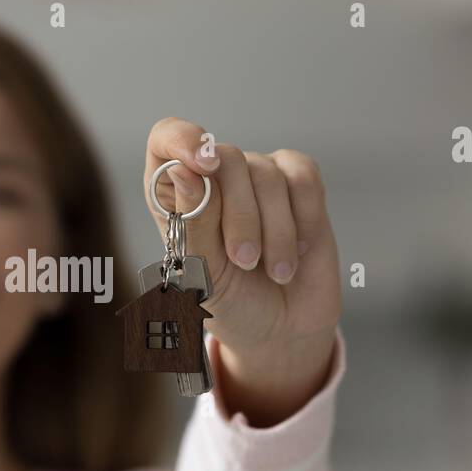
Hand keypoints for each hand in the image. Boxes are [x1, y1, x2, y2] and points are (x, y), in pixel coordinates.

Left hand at [143, 118, 341, 422]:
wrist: (281, 331)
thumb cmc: (230, 304)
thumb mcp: (202, 276)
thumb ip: (192, 224)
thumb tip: (184, 171)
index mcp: (175, 195)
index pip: (167, 139)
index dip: (183, 140)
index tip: (203, 165)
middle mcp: (215, 179)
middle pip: (226, 158)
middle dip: (240, 215)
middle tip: (245, 262)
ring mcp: (258, 179)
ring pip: (267, 174)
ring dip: (275, 232)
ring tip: (275, 272)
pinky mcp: (298, 186)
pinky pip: (304, 178)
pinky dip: (304, 217)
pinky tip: (299, 249)